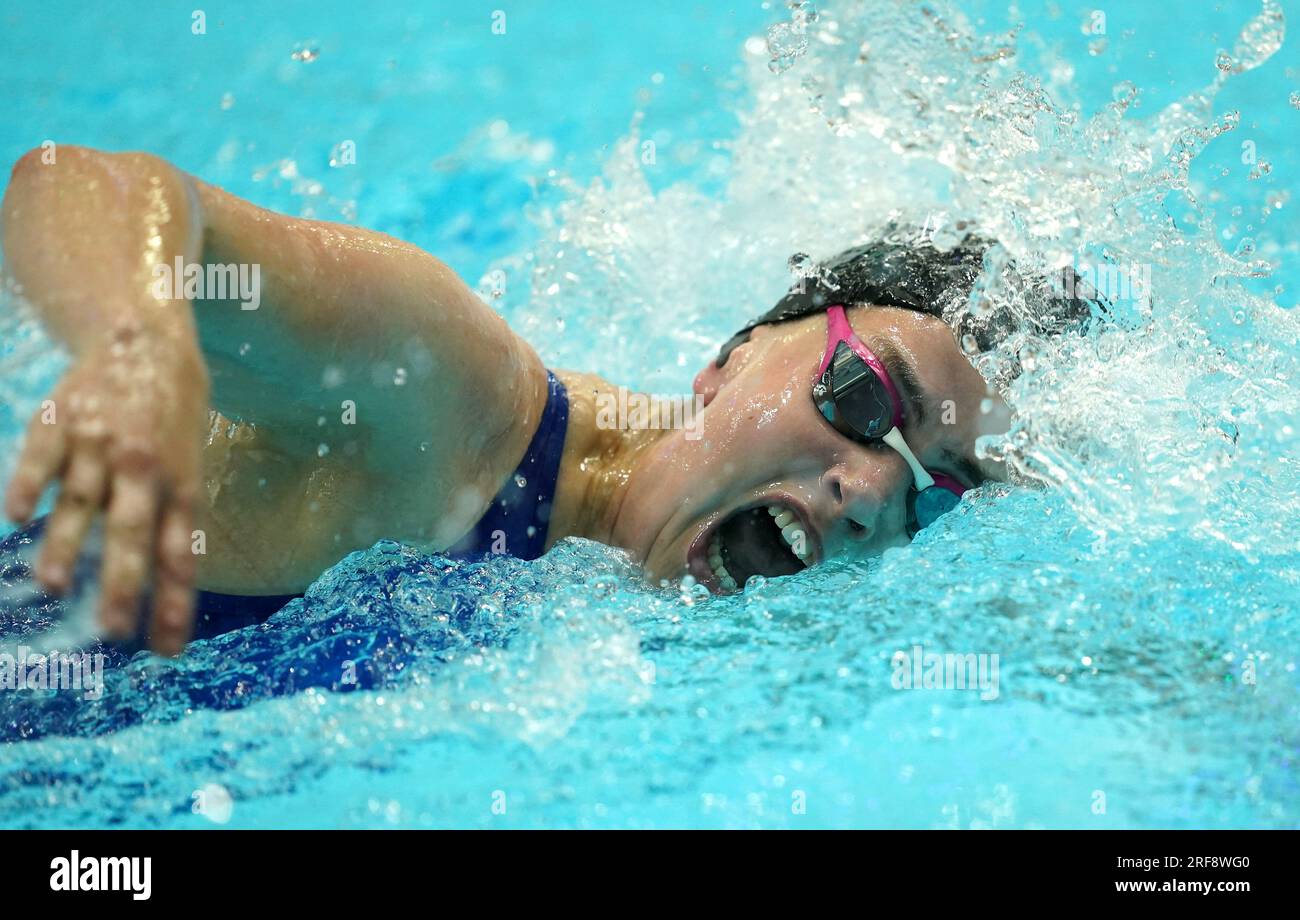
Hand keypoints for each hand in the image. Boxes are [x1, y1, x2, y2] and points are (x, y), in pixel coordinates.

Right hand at [3, 326, 209, 654]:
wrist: (141, 336)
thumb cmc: (172, 412)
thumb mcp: (191, 460)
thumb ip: (175, 515)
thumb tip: (169, 580)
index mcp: (180, 480)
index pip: (180, 552)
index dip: (176, 601)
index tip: (168, 648)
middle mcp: (142, 464)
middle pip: (132, 532)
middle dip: (123, 584)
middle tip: (113, 631)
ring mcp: (98, 441)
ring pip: (80, 499)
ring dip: (65, 544)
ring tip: (54, 586)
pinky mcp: (59, 419)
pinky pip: (40, 457)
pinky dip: (26, 484)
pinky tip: (16, 515)